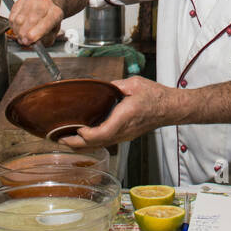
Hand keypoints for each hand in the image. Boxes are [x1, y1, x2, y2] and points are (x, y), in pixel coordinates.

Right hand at [9, 0, 62, 47]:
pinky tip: (18, 28)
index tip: (29, 41)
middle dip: (24, 34)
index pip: (46, 23)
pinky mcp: (22, 0)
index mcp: (56, 13)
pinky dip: (13, 25)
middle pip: (31, 20)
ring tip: (21, 35)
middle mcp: (45, 4)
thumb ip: (43, 40)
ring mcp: (33, 1)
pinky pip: (13, 15)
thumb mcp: (51, 36)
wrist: (47, 10)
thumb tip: (32, 42)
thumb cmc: (49, 23)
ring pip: (19, 19)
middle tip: (23, 41)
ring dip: (17, 31)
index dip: (35, 33)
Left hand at [58, 75, 185, 147]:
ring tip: (65, 140)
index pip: (102, 133)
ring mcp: (124, 136)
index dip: (86, 136)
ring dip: (82, 145)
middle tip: (59, 140)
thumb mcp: (134, 84)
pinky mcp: (125, 136)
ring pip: (100, 145)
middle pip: (97, 144)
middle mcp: (123, 131)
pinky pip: (105, 142)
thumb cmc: (156, 96)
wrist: (170, 108)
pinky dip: (91, 143)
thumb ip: (115, 85)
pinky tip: (82, 138)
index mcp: (125, 117)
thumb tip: (100, 86)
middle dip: (76, 144)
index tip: (75, 130)